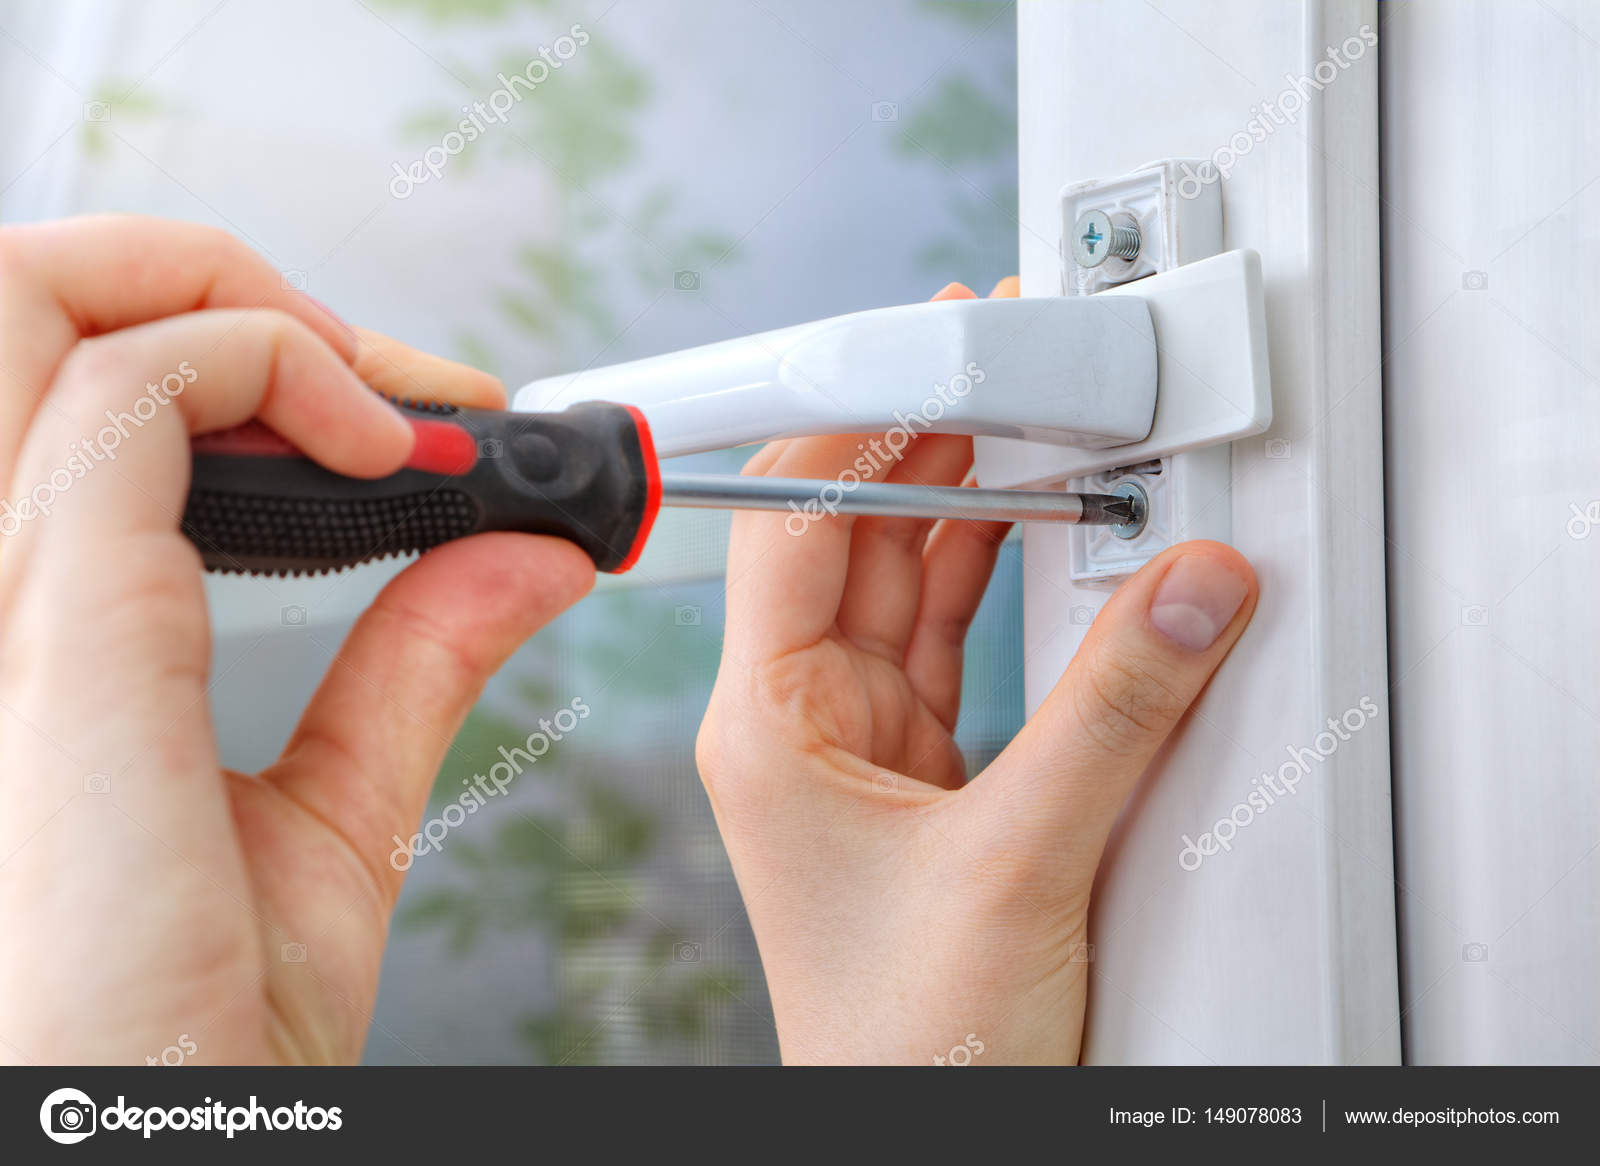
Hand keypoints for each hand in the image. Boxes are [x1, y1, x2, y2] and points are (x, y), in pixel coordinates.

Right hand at [0, 216, 594, 1063]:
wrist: (169, 1145)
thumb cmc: (208, 1035)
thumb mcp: (328, 816)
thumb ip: (412, 666)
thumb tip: (528, 558)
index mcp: (30, 643)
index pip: (72, 395)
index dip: (242, 357)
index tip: (406, 419)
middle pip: (25, 303)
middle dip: (217, 289)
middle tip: (380, 382)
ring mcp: (1, 611)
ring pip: (45, 301)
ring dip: (242, 307)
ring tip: (385, 406)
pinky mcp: (57, 637)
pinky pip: (131, 398)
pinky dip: (272, 367)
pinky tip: (393, 456)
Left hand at [695, 277, 1257, 1063]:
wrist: (927, 1132)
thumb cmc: (911, 1039)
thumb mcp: (1024, 860)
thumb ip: (1117, 712)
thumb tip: (1188, 586)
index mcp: (770, 727)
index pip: (786, 526)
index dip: (851, 424)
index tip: (917, 350)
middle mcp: (798, 723)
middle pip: (843, 537)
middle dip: (912, 443)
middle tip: (982, 358)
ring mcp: (857, 745)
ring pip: (900, 583)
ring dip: (955, 502)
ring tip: (1013, 415)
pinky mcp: (919, 773)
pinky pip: (949, 642)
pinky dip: (992, 580)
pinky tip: (1029, 524)